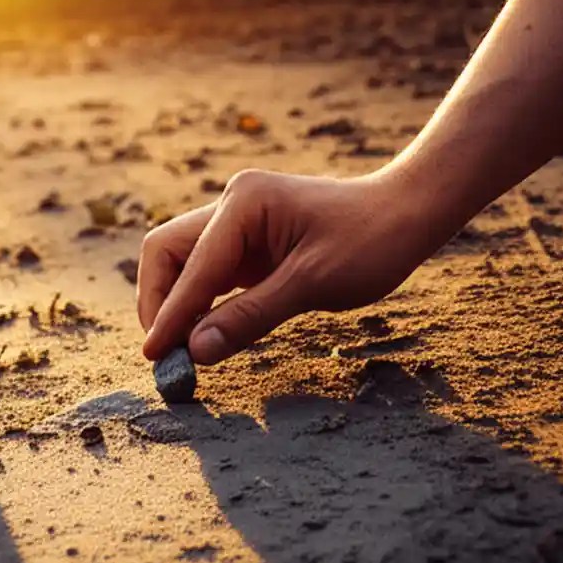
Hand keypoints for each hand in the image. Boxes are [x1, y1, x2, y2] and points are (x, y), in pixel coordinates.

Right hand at [137, 169, 438, 363]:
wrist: (407, 213)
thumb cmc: (370, 241)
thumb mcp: (312, 284)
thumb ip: (250, 317)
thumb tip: (196, 351)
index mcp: (242, 204)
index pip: (190, 267)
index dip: (170, 316)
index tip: (155, 358)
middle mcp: (231, 205)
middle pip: (167, 253)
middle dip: (160, 303)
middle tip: (166, 355)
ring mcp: (239, 221)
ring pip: (182, 262)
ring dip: (177, 304)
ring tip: (182, 352)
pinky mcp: (250, 241)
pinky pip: (209, 272)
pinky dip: (201, 302)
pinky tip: (206, 334)